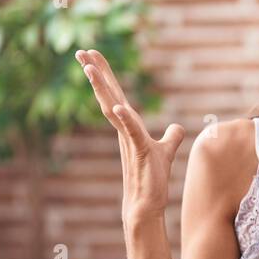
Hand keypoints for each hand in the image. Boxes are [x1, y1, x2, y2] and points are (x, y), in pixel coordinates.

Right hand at [76, 48, 184, 226]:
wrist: (146, 206)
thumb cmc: (152, 180)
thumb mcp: (165, 151)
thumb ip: (171, 137)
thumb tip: (178, 127)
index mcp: (129, 126)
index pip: (116, 95)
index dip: (106, 75)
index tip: (93, 55)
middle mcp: (125, 130)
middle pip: (109, 95)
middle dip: (97, 73)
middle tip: (81, 51)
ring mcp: (129, 140)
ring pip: (113, 108)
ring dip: (101, 88)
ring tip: (88, 68)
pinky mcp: (139, 152)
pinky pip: (132, 133)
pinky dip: (126, 120)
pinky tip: (119, 107)